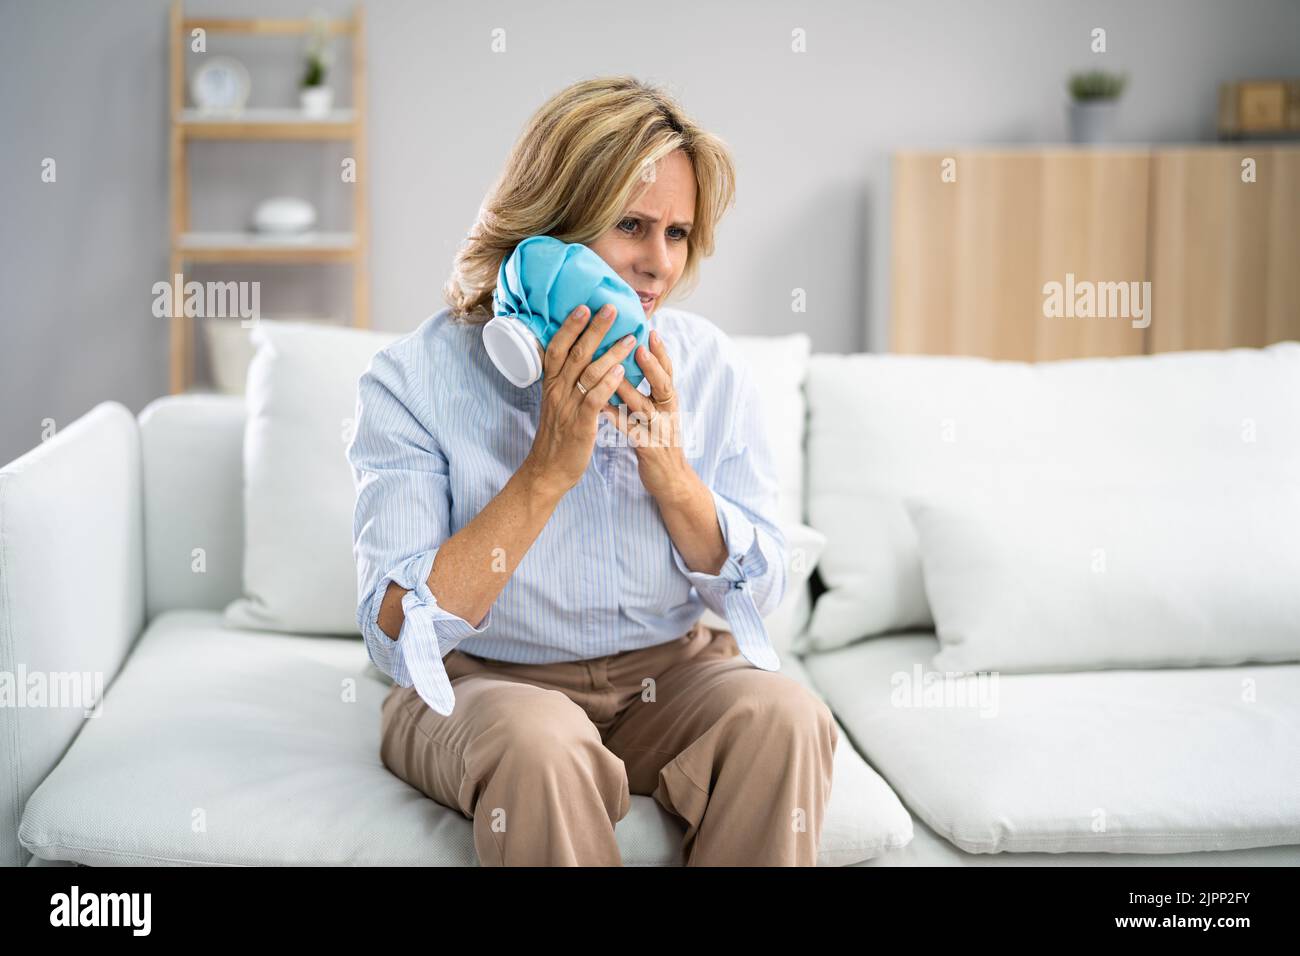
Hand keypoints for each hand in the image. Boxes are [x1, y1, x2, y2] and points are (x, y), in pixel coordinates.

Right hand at [522, 303, 638, 496]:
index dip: (569, 326)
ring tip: (629, 336)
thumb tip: (580, 359)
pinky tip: (620, 371)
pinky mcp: (580, 424)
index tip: (584, 306)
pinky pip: (594, 399)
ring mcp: (568, 407)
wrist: (548, 470)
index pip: (557, 348)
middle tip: (610, 308)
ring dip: (610, 352)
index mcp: (551, 384)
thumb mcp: (556, 403)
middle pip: (575, 353)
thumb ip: (565, 381)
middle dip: (594, 329)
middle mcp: (557, 391)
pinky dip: (607, 383)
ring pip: (588, 372)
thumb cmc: (557, 436)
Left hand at [600, 327, 693, 501]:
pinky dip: (615, 418)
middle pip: (663, 385)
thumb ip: (649, 392)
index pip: (668, 373)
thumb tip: (635, 364)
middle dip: (651, 366)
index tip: (651, 331)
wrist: (671, 481)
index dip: (661, 353)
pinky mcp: (647, 449)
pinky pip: (630, 431)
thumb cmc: (659, 442)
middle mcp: (667, 413)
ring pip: (644, 406)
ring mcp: (659, 431)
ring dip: (629, 389)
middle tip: (638, 346)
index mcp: (669, 403)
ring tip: (613, 371)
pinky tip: (600, 408)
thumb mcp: (659, 414)